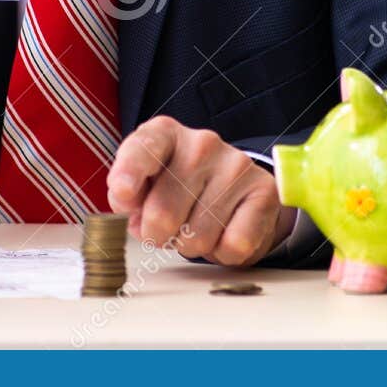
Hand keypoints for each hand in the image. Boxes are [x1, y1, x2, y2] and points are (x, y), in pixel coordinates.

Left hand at [106, 116, 291, 267]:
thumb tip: (127, 204)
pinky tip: (224, 232)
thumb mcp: (146, 185)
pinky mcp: (264, 192)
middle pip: (163, 214)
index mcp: (165, 134)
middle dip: (159, 236)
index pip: (143, 149)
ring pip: (197, 237)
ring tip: (198, 226)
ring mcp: (236, 165)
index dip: (129, 173)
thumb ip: (127, 195)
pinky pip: (233, 246)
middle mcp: (201, 143)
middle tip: (168, 229)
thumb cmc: (178, 188)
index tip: (122, 192)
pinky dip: (223, 253)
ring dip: (191, 245)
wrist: (235, 190)